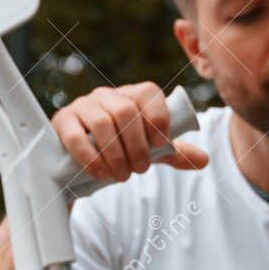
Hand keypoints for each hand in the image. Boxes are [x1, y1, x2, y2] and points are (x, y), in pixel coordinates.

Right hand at [50, 81, 209, 183]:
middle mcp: (107, 96)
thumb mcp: (148, 151)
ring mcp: (83, 106)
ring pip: (102, 123)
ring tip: (121, 176)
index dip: (158, 119)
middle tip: (140, 170)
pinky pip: (76, 136)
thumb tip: (204, 160)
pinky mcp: (63, 122)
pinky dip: (91, 158)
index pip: (148, 93)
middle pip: (126, 111)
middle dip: (137, 146)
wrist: (81, 160)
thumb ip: (173, 153)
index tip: (160, 147)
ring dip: (116, 155)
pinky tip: (101, 174)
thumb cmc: (120, 149)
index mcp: (131, 96)